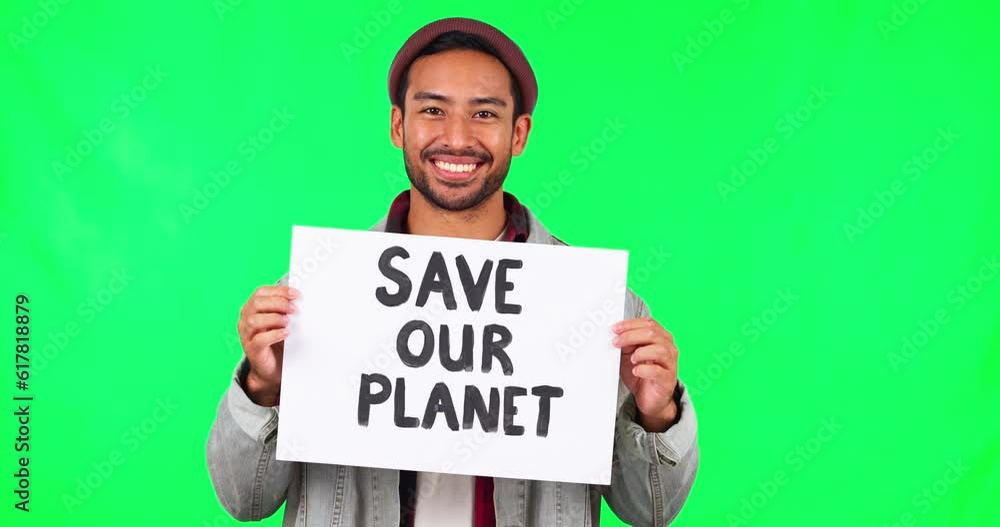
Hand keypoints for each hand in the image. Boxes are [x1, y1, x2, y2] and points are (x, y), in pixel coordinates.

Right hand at [237, 285, 297, 405]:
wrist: (271, 368)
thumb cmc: (278, 341)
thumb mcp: (281, 322)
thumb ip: (285, 310)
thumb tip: (300, 299)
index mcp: (252, 308)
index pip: (260, 292)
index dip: (279, 291)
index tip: (296, 294)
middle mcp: (245, 319)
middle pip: (257, 303)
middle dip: (278, 303)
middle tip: (294, 309)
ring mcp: (246, 335)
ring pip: (254, 320)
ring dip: (275, 318)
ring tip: (289, 321)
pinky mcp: (251, 350)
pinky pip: (259, 339)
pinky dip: (274, 334)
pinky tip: (286, 333)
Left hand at [613, 317, 678, 431]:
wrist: (650, 399)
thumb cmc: (641, 373)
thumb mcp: (630, 354)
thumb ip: (626, 343)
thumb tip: (616, 333)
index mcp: (662, 338)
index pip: (649, 323)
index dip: (631, 324)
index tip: (615, 328)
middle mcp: (669, 348)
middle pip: (652, 334)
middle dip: (630, 336)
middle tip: (616, 342)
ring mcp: (670, 364)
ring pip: (659, 350)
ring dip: (641, 352)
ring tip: (631, 358)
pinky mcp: (668, 380)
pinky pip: (658, 371)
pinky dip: (644, 369)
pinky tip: (636, 371)